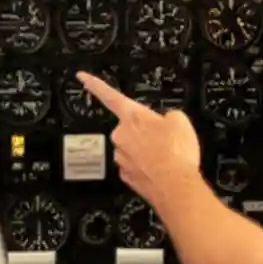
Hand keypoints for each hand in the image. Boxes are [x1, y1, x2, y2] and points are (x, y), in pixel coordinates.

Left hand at [76, 72, 201, 207]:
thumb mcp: (181, 120)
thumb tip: (166, 122)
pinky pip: (136, 165)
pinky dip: (148, 166)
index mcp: (132, 116)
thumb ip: (168, 115)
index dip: (94, 84)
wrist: (176, 186)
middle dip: (145, 131)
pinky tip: (162, 168)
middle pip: (130, 127)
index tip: (81, 77)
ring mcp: (122, 157)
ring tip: (167, 155)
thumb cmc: (176, 153)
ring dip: (148, 150)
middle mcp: (121, 136)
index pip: (109, 95)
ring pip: (134, 148)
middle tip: (165, 138)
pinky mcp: (127, 176)